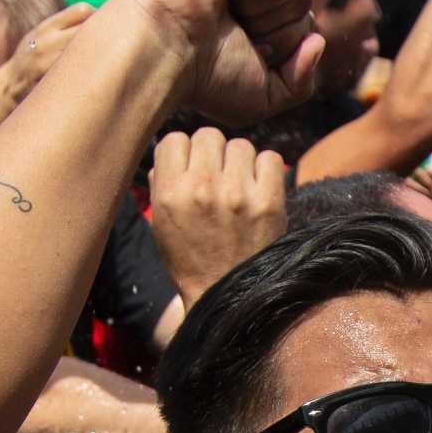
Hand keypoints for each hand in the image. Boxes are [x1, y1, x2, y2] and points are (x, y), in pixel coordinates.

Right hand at [113, 0, 323, 119]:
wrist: (163, 48)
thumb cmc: (203, 75)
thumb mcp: (263, 95)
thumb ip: (301, 80)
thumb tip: (318, 39)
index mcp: (252, 16)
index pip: (303, 24)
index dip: (282, 46)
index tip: (240, 50)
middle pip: (304, 0)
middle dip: (276, 26)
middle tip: (232, 27)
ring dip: (265, 5)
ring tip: (226, 5)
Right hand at [148, 127, 288, 303]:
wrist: (228, 296)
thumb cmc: (192, 260)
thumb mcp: (161, 226)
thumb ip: (161, 184)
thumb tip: (173, 151)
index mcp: (170, 193)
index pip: (175, 139)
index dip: (184, 152)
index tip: (191, 167)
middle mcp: (202, 188)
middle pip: (208, 135)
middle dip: (212, 153)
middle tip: (217, 176)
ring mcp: (237, 194)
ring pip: (240, 145)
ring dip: (240, 162)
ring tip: (238, 186)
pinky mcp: (269, 201)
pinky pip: (270, 158)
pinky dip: (265, 170)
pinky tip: (258, 189)